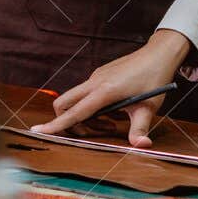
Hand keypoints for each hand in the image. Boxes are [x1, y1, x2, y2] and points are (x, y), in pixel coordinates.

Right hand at [30, 30, 191, 143]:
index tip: (38, 132)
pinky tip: (115, 112)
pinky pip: (86, 94)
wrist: (159, 53)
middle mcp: (95, 82)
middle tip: (90, 133)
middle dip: (67, 121)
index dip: (56, 125)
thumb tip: (141, 146)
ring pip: (76, 99)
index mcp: (104, 91)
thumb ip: (140, 128)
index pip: (74, 112)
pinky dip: (93, 108)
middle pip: (64, 102)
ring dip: (85, 117)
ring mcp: (96, 77)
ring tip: (111, 126)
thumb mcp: (149, 106)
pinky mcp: (100, 75)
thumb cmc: (155, 78)